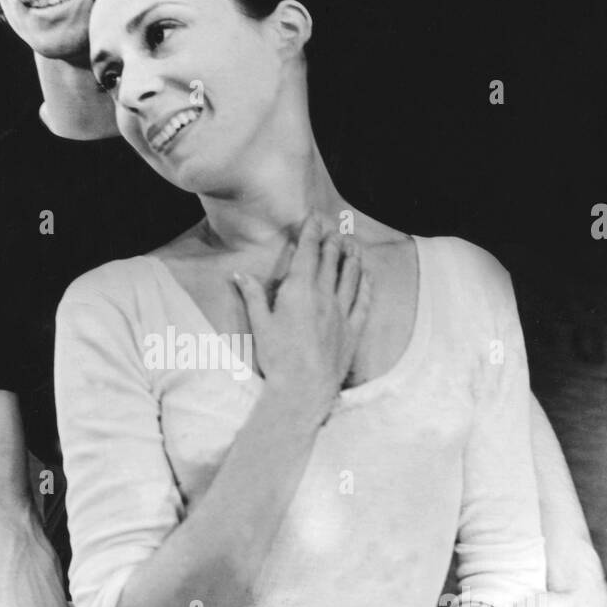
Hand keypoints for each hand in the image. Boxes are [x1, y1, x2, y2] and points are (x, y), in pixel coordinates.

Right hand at [233, 213, 370, 420]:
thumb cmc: (278, 358)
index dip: (311, 232)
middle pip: (332, 260)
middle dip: (333, 240)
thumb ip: (253, 296)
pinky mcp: (353, 329)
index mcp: (299, 291)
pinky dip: (366, 284)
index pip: (308, 252)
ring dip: (352, 257)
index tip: (314, 217)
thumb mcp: (260, 325)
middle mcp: (324, 296)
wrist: (304, 389)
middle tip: (335, 228)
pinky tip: (367, 275)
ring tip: (353, 244)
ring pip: (351, 276)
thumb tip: (239, 275)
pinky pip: (363, 300)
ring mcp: (342, 312)